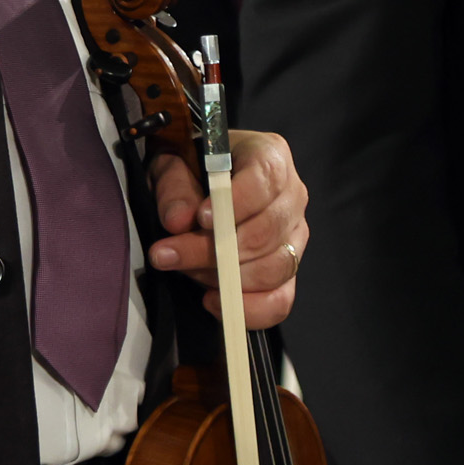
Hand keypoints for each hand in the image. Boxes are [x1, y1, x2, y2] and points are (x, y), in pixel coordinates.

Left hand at [149, 129, 308, 325]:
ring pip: (274, 268)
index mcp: (270, 156)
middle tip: (168, 253)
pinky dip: (248, 309)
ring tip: (185, 270)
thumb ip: (173, 187)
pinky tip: (212, 300)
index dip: (234, 203)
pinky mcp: (289, 271)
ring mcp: (295, 236)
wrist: (199, 183)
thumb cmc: (191, 167)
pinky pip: (280, 300)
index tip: (200, 219)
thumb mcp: (172, 164)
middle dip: (215, 250)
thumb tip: (178, 221)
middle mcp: (293, 196)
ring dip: (225, 278)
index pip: (264, 180)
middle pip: (266, 232)